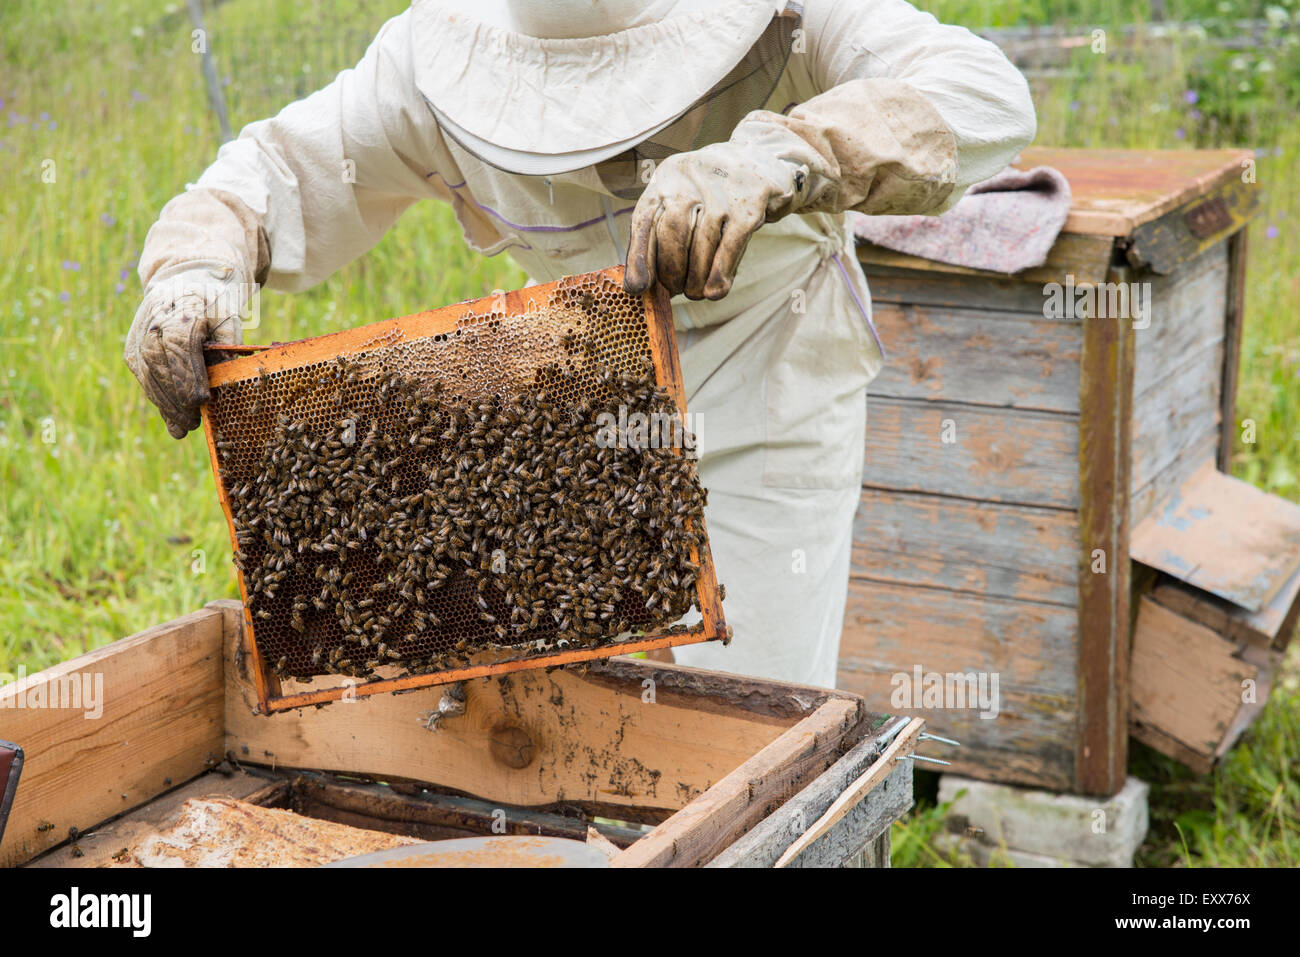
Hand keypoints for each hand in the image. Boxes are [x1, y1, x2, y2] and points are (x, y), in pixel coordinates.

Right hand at [124, 261, 247, 438]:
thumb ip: (229, 342)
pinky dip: (159, 401)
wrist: (182, 282)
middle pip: (161, 368)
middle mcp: (151, 327)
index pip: (179, 348)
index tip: (202, 399)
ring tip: (183, 428)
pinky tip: (171, 420)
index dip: (189, 376)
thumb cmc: (214, 301)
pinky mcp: (132, 351)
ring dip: (166, 406)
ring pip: (149, 378)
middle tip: (193, 422)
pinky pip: (144, 379)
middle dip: (177, 399)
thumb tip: (229, 372)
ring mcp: (138, 340)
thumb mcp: (229, 314)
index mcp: (178, 312)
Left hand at [624, 140, 804, 300]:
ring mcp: (722, 190)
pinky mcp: (749, 202)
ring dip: (696, 276)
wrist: (760, 157)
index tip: (637, 287)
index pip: (644, 219)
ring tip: (695, 293)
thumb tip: (644, 284)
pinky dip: (720, 271)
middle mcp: (690, 178)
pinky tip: (716, 291)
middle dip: (671, 269)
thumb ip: (662, 235)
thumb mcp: (682, 200)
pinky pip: (731, 243)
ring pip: (702, 241)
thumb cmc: (711, 192)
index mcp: (666, 179)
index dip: (639, 256)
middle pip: (673, 231)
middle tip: (676, 289)